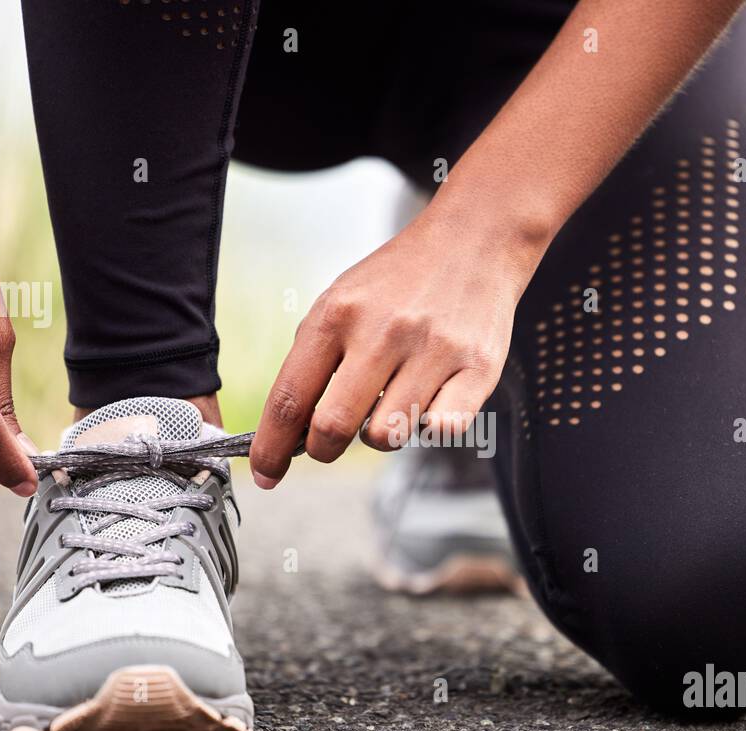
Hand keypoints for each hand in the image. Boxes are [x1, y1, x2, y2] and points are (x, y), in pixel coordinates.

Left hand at [249, 205, 539, 487]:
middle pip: (332, 427)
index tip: (266, 475)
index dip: (271, 448)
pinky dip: (429, 427)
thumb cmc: (399, 281)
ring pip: (386, 436)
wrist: (475, 241)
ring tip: (390, 402)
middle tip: (328, 443)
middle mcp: (384, 331)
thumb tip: (288, 432)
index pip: (290, 399)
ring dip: (379, 434)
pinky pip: (441, 431)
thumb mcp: (341, 301)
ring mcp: (433, 350)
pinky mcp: (478, 368)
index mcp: (337, 314)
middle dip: (322, 450)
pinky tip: (431, 400)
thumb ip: (313, 359)